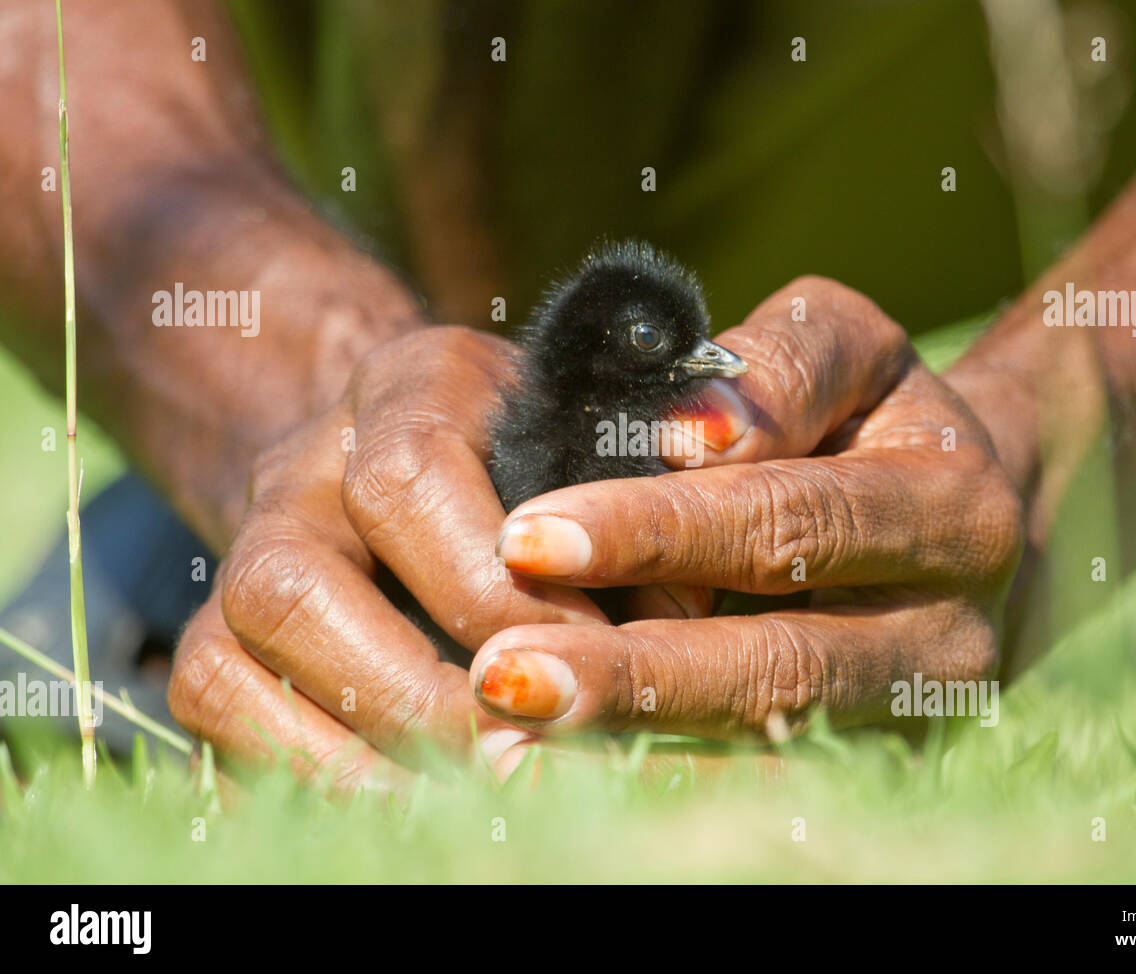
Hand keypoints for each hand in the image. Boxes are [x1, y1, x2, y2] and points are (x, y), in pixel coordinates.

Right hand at [167, 327, 607, 785]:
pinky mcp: (219, 623)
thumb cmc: (541, 450)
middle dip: (418, 691)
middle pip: (299, 580)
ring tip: (468, 796)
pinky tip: (404, 800)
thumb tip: (692, 603)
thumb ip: (644, 495)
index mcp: (411, 388)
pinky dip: (303, 766)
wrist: (415, 448)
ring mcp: (249, 544)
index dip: (486, 583)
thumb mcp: (598, 437)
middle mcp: (308, 464)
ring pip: (242, 644)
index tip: (583, 654)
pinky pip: (214, 702)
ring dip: (356, 745)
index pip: (406, 478)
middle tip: (520, 757)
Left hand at [467, 277, 1024, 738]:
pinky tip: (563, 781)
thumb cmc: (873, 418)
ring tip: (512, 750)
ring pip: (776, 755)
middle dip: (638, 677)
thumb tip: (686, 434)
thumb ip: (779, 368)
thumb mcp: (849, 351)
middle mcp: (952, 629)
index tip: (527, 542)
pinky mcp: (890, 771)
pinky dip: (666, 791)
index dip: (661, 530)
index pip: (790, 517)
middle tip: (504, 677)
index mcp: (949, 504)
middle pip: (786, 665)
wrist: (964, 520)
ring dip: (638, 757)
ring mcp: (921, 720)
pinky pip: (774, 796)